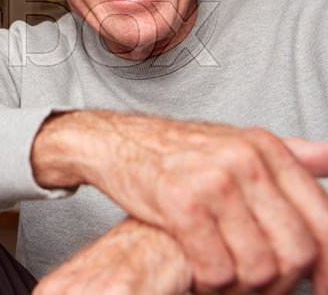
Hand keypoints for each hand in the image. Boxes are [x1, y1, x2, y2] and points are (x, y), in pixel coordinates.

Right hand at [31, 111, 327, 292]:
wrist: (113, 142)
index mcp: (266, 148)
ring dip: (245, 290)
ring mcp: (212, 180)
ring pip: (259, 265)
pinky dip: (213, 286)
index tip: (324, 291)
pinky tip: (202, 281)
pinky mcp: (179, 202)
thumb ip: (287, 153)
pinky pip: (217, 268)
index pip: (323, 220)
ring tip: (227, 286)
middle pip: (297, 249)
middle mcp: (245, 160)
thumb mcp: (234, 143)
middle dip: (284, 286)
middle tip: (262, 293)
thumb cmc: (173, 151)